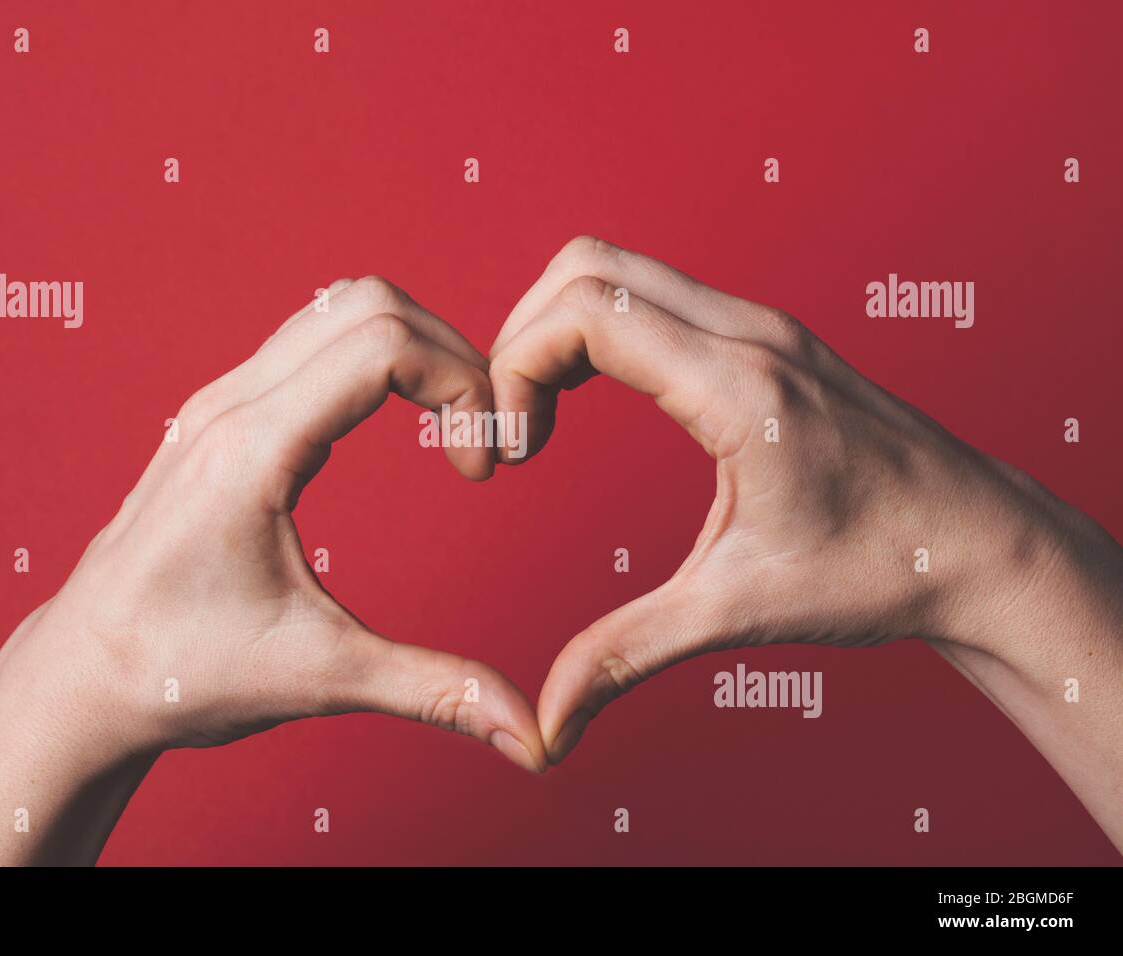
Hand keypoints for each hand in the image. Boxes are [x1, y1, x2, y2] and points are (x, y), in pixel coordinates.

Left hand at [0, 276, 544, 864]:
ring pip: (337, 308)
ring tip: (450, 430)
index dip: (462, 384)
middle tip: (481, 438)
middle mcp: (229, 406)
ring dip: (414, 350)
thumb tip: (529, 734)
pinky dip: (375, 359)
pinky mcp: (218, 416)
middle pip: (368, 302)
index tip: (483, 466)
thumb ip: (432, 691)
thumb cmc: (179, 674)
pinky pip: (311, 341)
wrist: (79, 678)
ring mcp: (217, 402)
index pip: (381, 343)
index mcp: (250, 452)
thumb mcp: (317, 678)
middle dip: (451, 354)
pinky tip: (397, 427)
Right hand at [489, 237, 1122, 846]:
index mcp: (738, 388)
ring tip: (539, 418)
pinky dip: (597, 332)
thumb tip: (545, 723)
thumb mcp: (736, 612)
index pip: (585, 309)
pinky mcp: (766, 338)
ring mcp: (762, 326)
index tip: (509, 453)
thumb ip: (625, 656)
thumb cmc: (881, 570)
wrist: (983, 544)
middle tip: (511, 431)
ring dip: (555, 332)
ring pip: (616, 270)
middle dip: (518, 339)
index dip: (512, 368)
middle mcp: (750, 334)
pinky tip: (590, 400)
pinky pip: (654, 295)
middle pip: (585, 267)